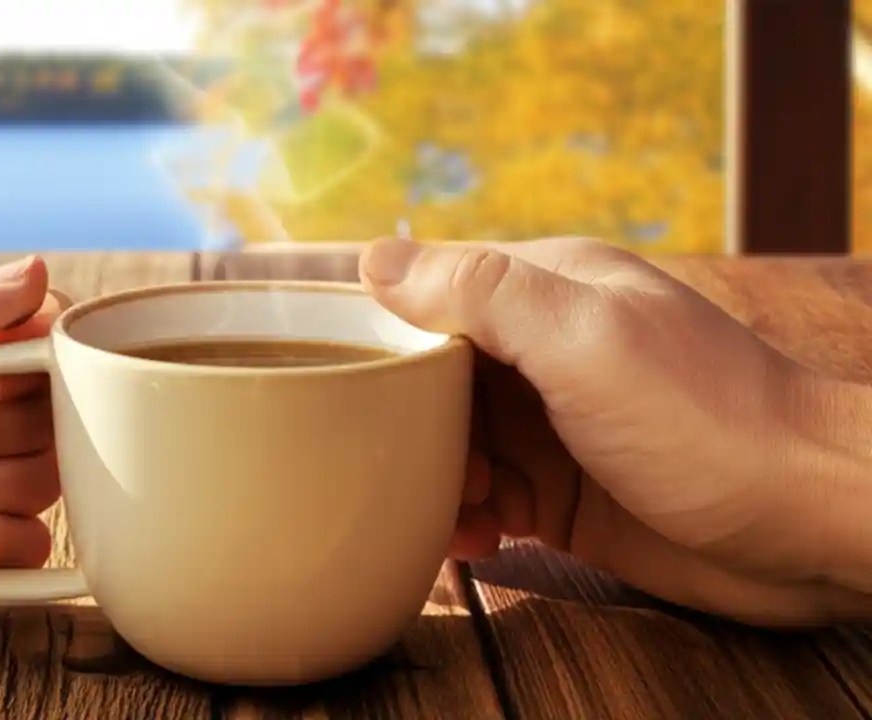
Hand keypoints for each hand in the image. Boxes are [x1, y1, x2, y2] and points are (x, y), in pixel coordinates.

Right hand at [359, 236, 871, 625]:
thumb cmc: (705, 419)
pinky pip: (485, 500)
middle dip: (409, 425)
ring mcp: (553, 426)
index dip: (385, 339)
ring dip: (435, 479)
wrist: (806, 522)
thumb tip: (373, 259)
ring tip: (461, 513)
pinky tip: (476, 543)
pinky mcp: (563, 494)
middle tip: (420, 465)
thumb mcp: (585, 340)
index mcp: (545, 293)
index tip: (355, 388)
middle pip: (432, 378)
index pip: (431, 294)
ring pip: (452, 444)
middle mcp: (542, 354)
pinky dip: (466, 521)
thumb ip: (481, 294)